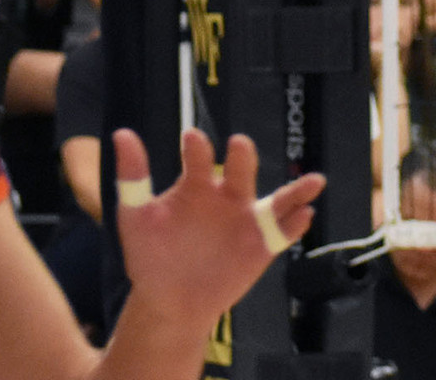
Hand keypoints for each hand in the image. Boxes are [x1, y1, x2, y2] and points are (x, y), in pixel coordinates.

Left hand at [112, 128, 324, 331]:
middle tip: (238, 145)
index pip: (199, 157)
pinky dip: (296, 224)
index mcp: (196, 184)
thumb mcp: (135, 216)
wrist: (168, 302)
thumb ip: (132, 177)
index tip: (191, 139)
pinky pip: (284, 233)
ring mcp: (247, 221)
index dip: (197, 147)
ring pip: (278, 200)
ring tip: (315, 182)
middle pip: (241, 169)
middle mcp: (227, 196)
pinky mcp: (262, 247)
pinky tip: (305, 215)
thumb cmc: (151, 255)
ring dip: (296, 190)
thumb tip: (120, 133)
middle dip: (242, 157)